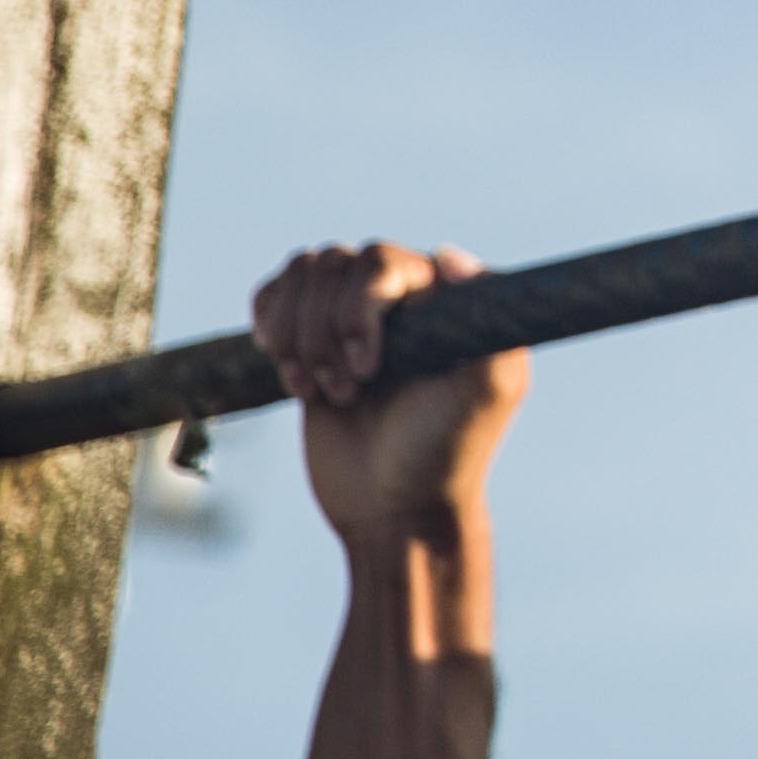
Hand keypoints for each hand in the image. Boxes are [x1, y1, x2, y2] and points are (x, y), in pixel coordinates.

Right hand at [250, 244, 527, 550]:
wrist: (394, 505)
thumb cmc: (445, 448)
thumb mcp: (488, 392)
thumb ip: (488, 325)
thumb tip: (447, 253)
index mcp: (445, 296)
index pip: (380, 260)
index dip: (358, 311)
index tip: (368, 371)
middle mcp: (402, 294)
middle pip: (332, 265)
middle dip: (325, 333)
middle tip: (349, 392)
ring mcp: (353, 313)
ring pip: (302, 272)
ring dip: (298, 337)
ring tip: (321, 390)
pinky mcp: (311, 338)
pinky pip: (275, 293)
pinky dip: (270, 324)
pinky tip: (288, 368)